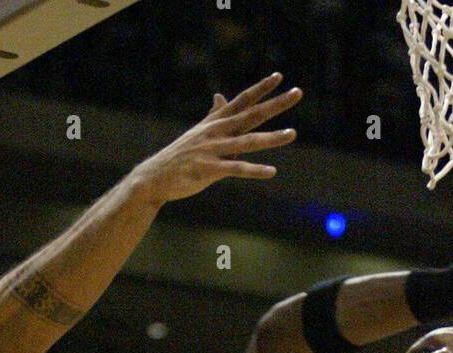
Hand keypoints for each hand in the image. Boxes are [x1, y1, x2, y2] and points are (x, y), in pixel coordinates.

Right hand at [130, 73, 300, 205]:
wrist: (155, 176)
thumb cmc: (181, 155)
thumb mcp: (199, 131)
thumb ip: (214, 114)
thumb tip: (220, 96)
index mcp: (216, 122)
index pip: (243, 100)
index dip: (261, 88)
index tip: (279, 77)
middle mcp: (217, 131)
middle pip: (252, 114)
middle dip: (275, 104)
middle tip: (298, 93)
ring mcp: (213, 149)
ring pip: (248, 141)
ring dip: (272, 138)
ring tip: (293, 134)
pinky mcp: (209, 169)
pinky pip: (236, 168)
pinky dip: (254, 170)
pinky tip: (271, 172)